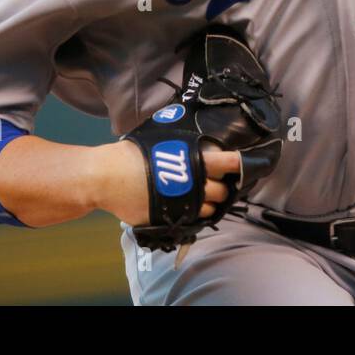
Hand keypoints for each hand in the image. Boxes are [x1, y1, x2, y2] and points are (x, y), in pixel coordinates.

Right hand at [98, 138, 241, 226]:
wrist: (108, 177)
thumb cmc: (132, 152)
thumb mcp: (161, 137)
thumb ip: (183, 140)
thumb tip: (197, 135)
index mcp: (194, 159)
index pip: (229, 162)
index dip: (240, 164)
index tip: (245, 164)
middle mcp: (194, 182)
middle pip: (224, 189)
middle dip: (225, 186)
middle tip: (219, 181)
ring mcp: (185, 203)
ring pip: (212, 207)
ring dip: (212, 202)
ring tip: (205, 194)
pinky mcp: (174, 218)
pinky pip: (195, 219)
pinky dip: (198, 213)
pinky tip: (192, 206)